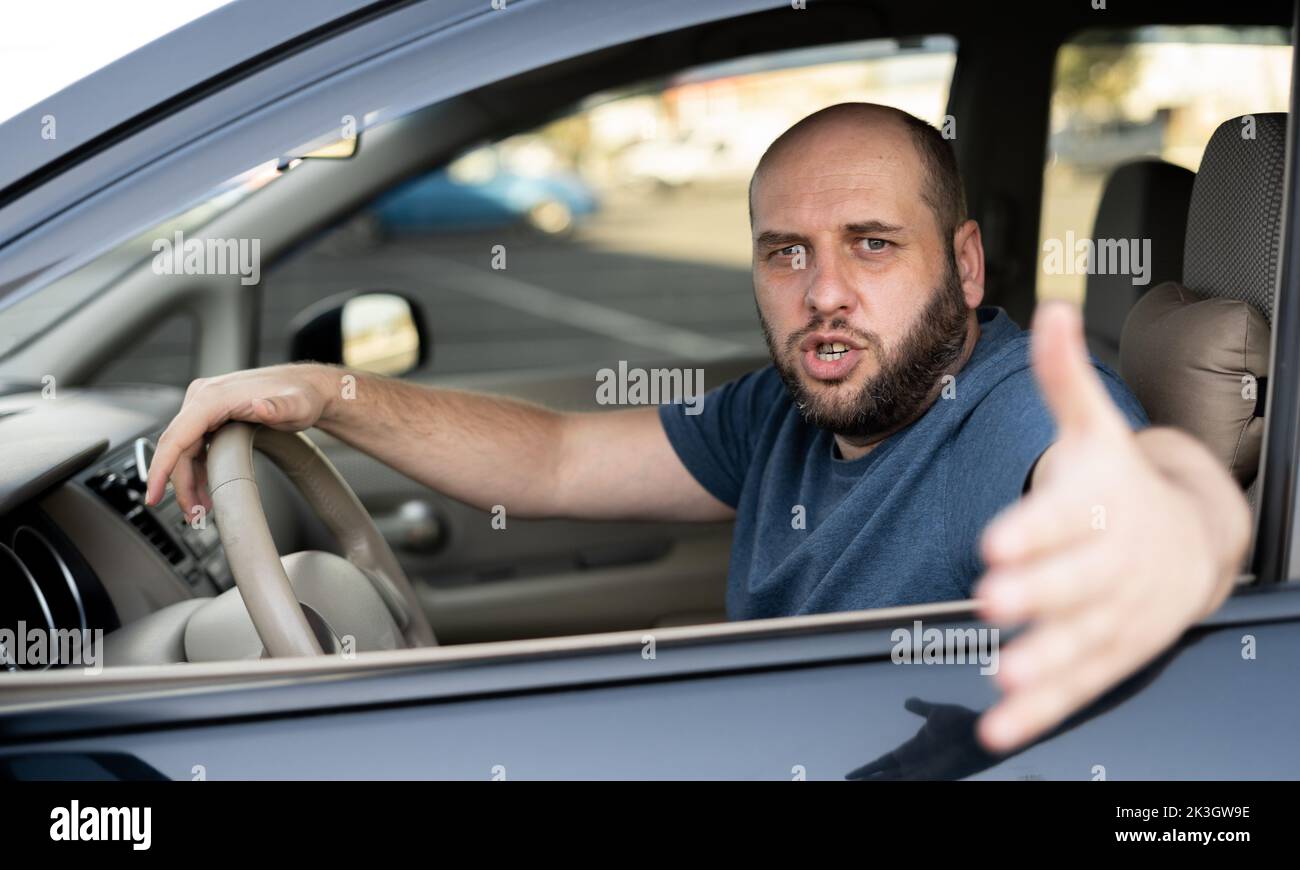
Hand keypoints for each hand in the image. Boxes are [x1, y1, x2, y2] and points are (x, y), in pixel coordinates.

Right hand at [144, 363, 336, 515]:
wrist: (309, 388)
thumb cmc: (302, 395)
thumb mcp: (296, 405)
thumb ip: (280, 407)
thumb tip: (262, 406)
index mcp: (213, 396)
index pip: (176, 436)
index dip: (161, 468)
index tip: (153, 494)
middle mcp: (203, 397)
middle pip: (176, 448)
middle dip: (178, 484)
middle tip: (191, 514)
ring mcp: (206, 406)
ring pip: (183, 450)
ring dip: (188, 481)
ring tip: (200, 508)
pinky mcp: (211, 415)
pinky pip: (194, 446)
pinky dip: (197, 470)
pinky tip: (206, 490)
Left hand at [972, 302, 1248, 752]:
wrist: (1193, 541)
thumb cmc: (1122, 486)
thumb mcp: (1095, 431)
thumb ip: (1064, 380)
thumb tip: (1049, 311)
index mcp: (1101, 507)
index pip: (1064, 518)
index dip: (1031, 530)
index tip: (995, 541)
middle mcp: (1109, 564)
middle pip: (1073, 582)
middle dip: (1036, 594)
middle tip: (991, 601)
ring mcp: (1112, 615)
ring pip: (1078, 641)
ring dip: (1041, 663)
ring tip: (1002, 677)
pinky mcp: (1108, 656)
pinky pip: (1075, 686)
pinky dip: (1039, 711)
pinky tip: (998, 727)